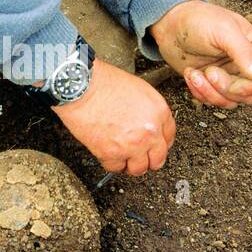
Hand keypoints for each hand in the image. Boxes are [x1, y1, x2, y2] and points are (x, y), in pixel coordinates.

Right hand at [52, 58, 174, 174]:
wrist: (82, 87)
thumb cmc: (104, 83)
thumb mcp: (138, 90)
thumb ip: (148, 110)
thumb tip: (148, 124)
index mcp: (158, 112)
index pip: (169, 136)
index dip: (160, 143)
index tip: (154, 146)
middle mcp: (149, 131)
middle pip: (158, 158)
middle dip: (149, 158)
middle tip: (140, 156)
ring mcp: (132, 145)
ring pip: (138, 168)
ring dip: (131, 164)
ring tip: (124, 157)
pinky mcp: (112, 154)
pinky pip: (116, 168)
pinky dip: (111, 163)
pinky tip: (108, 154)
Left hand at [149, 0, 251, 108]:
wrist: (170, 23)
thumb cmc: (199, 20)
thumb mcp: (224, 30)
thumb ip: (243, 52)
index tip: (235, 83)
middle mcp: (244, 64)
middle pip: (251, 94)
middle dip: (228, 90)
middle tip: (209, 73)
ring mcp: (228, 75)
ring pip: (231, 101)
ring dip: (211, 93)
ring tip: (195, 74)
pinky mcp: (210, 83)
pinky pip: (213, 100)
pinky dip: (200, 93)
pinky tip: (190, 75)